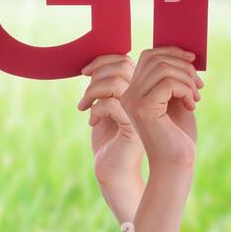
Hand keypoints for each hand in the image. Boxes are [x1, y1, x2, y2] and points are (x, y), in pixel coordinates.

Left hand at [78, 54, 141, 187]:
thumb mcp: (105, 107)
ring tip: (85, 107)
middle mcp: (145, 97)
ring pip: (116, 82)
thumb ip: (106, 85)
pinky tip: (92, 122)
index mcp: (141, 89)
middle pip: (122, 65)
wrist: (114, 172)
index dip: (103, 60)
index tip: (85, 72)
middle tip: (85, 97)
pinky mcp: (133, 126)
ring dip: (92, 91)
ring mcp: (141, 111)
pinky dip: (95, 109)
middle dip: (96, 74)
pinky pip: (112, 104)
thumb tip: (96, 64)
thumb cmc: (109, 140)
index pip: (124, 59)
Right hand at [120, 47, 202, 171]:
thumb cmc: (179, 135)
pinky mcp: (143, 108)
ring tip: (196, 97)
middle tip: (199, 86)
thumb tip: (184, 53)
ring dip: (187, 79)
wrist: (176, 164)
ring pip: (164, 68)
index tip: (194, 62)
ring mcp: (133, 101)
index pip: (149, 55)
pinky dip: (186, 89)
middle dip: (184, 66)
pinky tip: (192, 105)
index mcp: (135, 90)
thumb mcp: (178, 100)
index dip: (173, 52)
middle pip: (156, 58)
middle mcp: (128, 94)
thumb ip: (176, 78)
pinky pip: (169, 82)